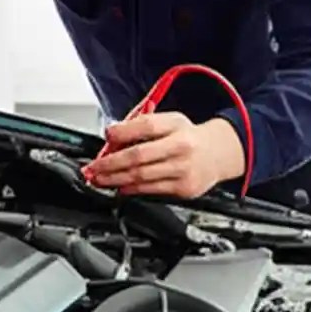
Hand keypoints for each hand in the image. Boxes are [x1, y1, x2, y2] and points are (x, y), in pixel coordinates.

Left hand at [82, 113, 245, 198]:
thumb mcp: (170, 122)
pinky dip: (131, 189)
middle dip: (109, 163)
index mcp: (177, 125)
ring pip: (141, 176)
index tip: (106, 136)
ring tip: (98, 179)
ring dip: (114, 179)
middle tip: (92, 167)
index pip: (146, 126)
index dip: (123, 131)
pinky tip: (120, 187)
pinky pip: (150, 189)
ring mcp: (183, 169)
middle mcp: (181, 147)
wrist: (218, 154)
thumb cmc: (188, 137)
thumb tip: (113, 137)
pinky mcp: (183, 188)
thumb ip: (142, 126)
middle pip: (138, 155)